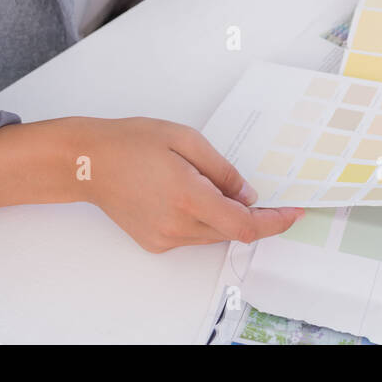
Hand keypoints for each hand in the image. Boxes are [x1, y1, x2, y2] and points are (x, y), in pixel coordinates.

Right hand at [80, 117, 302, 250]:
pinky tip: (188, 193)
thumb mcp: (186, 139)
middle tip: (258, 193)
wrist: (88, 162)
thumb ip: (222, 170)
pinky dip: (203, 219)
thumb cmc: (131, 142)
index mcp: (188, 197)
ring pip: (213, 234)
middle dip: (251, 215)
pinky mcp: (155, 242)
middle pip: (231, 231)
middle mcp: (177, 225)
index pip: (244, 225)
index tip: (293, 214)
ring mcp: (164, 238)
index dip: (274, 223)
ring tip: (207, 182)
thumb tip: (247, 195)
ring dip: (224, 216)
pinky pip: (193, 235)